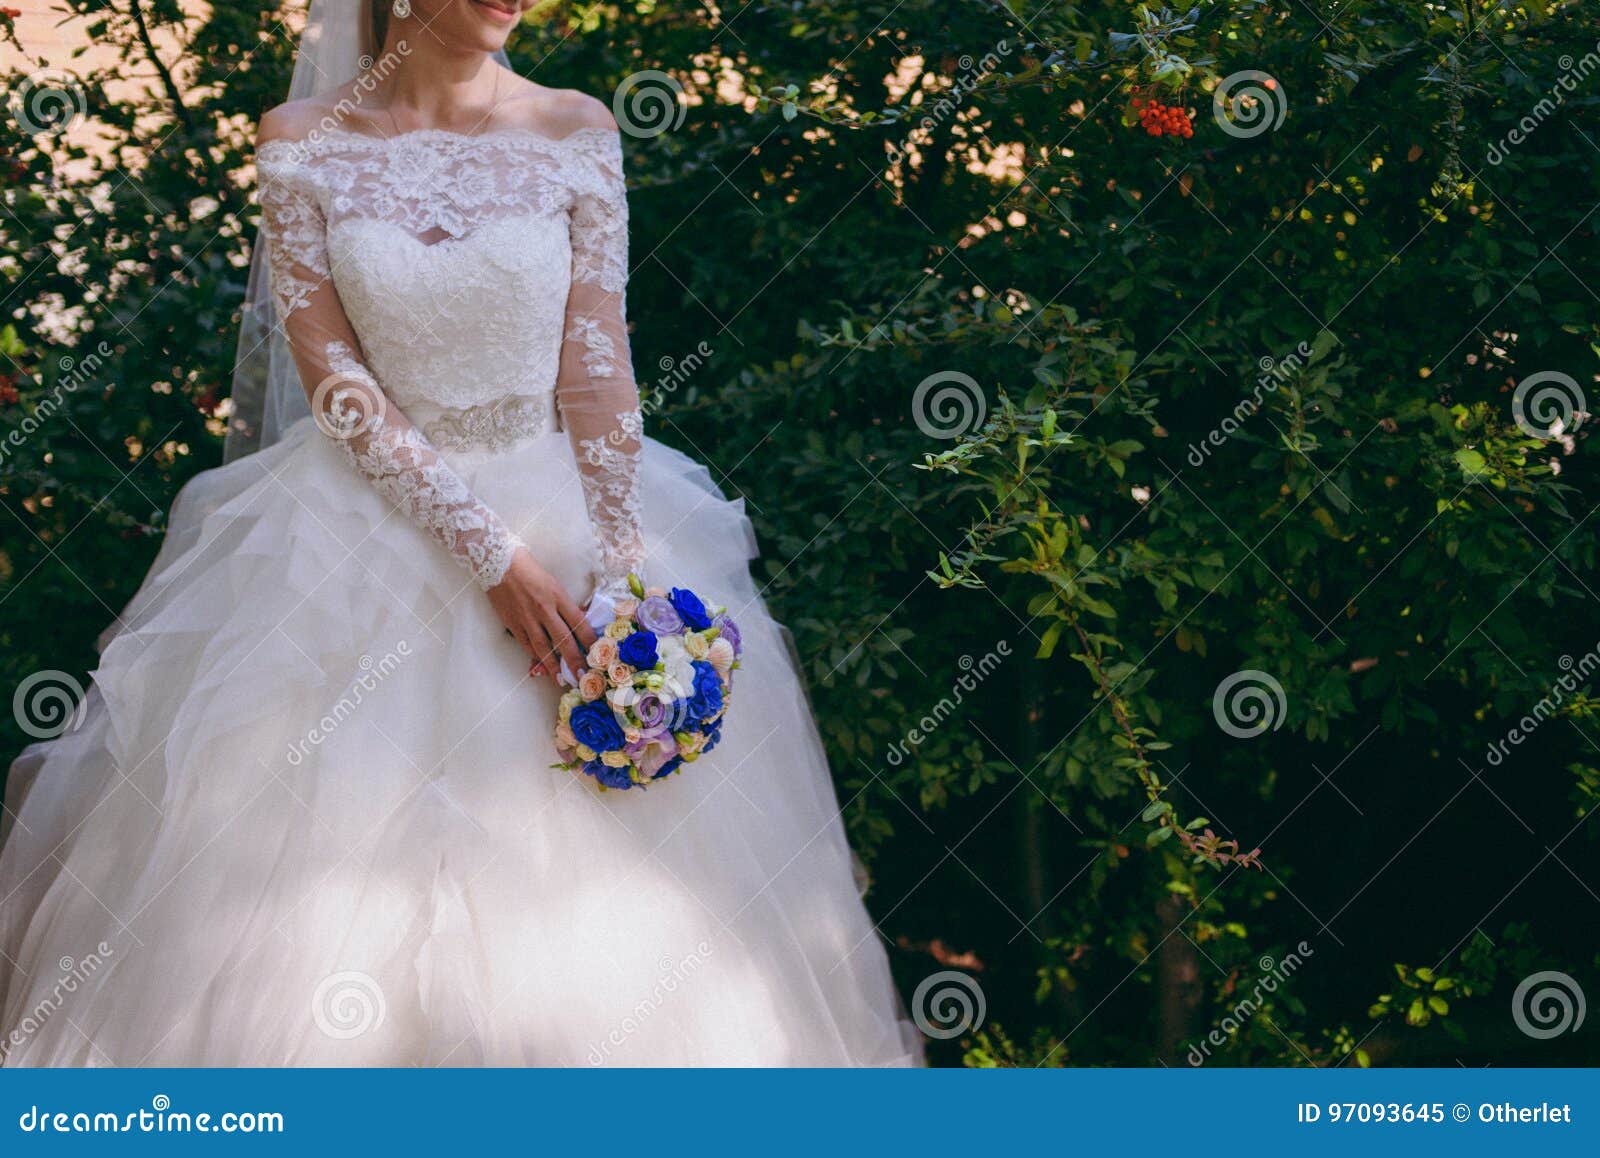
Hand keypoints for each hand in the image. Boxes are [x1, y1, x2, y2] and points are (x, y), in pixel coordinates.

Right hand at [486, 548, 597, 679]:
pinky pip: (526, 645)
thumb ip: (565, 604)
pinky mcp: (512, 623)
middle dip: (575, 660)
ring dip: (554, 666)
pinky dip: (535, 657)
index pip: (579, 622)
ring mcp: (527, 618)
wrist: (499, 564)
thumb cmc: (530, 571)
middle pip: (563, 639)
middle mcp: (544, 609)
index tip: (597, 653)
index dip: (589, 640)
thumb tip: (581, 621)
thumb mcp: (554, 584)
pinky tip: (542, 667)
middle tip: (583, 676)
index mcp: (558, 596)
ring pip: (543, 647)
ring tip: (562, 680)